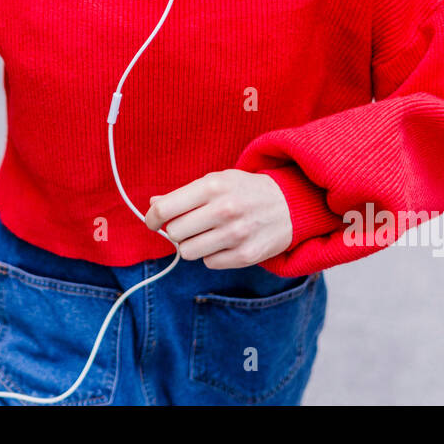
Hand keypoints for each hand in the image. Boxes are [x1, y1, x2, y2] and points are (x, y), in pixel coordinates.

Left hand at [144, 169, 292, 268]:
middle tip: (189, 226)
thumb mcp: (217, 181)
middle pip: (174, 233)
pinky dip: (212, 255)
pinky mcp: (246, 256)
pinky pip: (209, 263)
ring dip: (192, 245)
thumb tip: (153, 204)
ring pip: (188, 251)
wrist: (291, 204)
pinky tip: (225, 243)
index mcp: (213, 186)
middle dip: (176, 231)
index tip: (152, 222)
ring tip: (207, 234)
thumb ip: (184, 193)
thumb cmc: (246, 191)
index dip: (152, 218)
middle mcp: (224, 209)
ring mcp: (236, 234)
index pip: (166, 209)